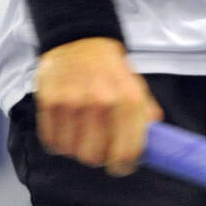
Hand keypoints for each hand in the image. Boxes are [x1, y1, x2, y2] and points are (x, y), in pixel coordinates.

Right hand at [33, 37, 163, 175]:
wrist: (79, 39)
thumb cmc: (111, 69)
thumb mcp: (137, 86)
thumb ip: (146, 116)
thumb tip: (156, 144)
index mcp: (128, 99)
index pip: (126, 152)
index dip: (124, 166)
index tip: (121, 165)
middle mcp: (101, 101)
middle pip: (94, 158)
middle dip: (98, 157)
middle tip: (100, 146)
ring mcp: (72, 102)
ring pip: (72, 152)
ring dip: (77, 148)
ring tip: (83, 130)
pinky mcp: (49, 102)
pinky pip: (52, 142)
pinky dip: (59, 140)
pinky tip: (68, 124)